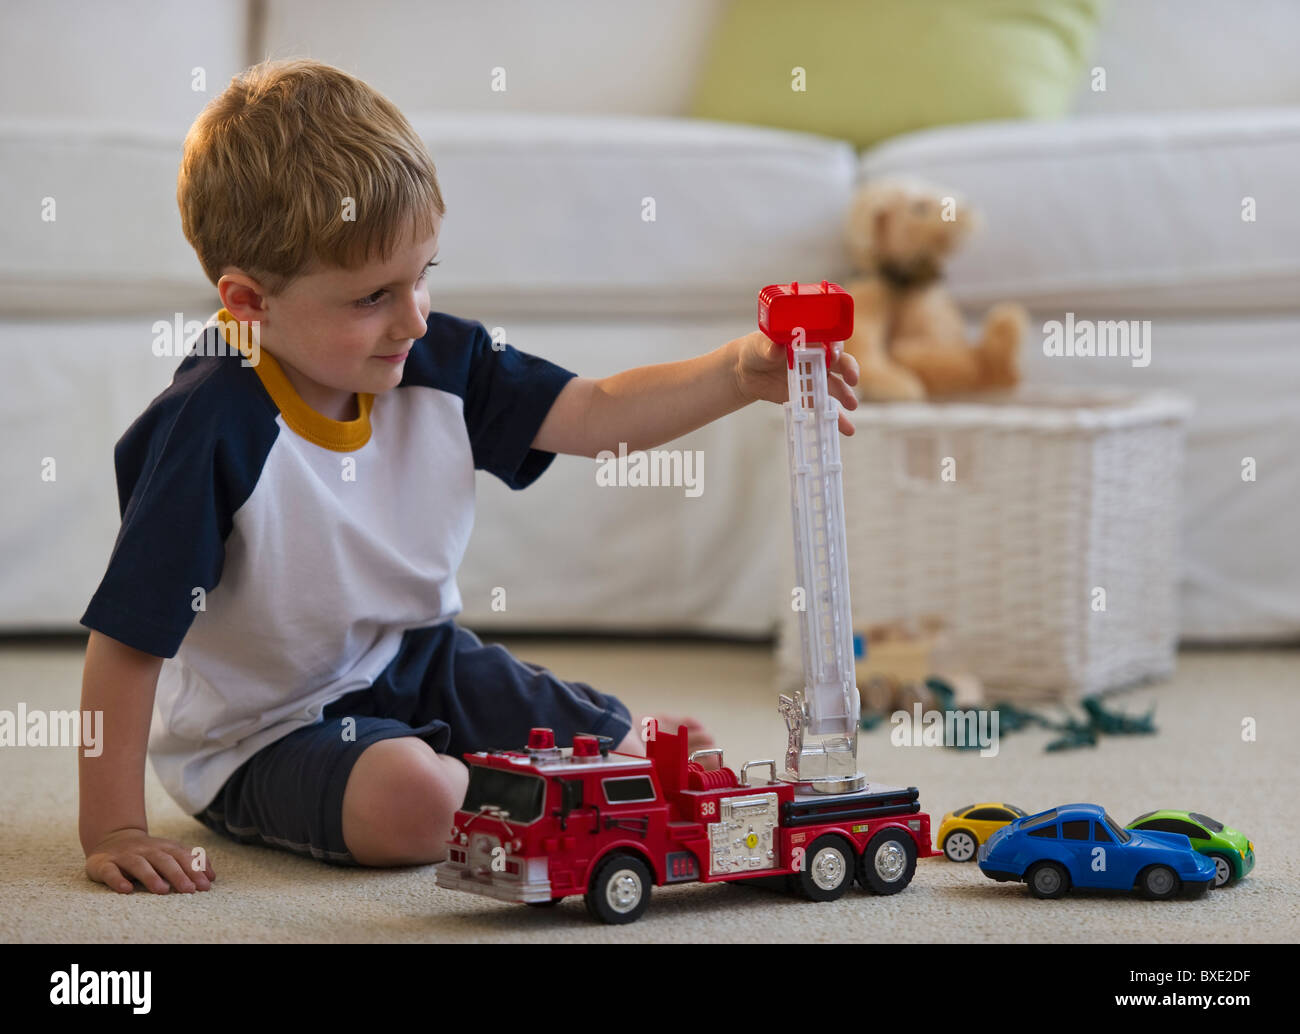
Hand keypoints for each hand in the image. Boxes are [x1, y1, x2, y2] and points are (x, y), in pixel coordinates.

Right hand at [85, 828, 215, 893]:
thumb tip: (211, 877)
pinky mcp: (104, 864)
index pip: (182, 857)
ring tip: (162, 890)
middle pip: (164, 860)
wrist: (112, 837)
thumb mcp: (168, 853)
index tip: (205, 885)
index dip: (194, 869)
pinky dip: (118, 879)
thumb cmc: (147, 852)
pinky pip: (110, 871)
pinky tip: (126, 889)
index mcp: (164, 847)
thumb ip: (189, 862)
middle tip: (189, 890)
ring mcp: (125, 856)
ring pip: (139, 865)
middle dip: (178, 874)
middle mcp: (146, 850)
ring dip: (151, 876)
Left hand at [731, 331, 859, 434]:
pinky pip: (825, 407)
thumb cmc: (757, 350)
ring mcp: (815, 379)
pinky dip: (837, 418)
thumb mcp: (760, 346)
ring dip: (846, 395)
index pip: (828, 340)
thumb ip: (770, 347)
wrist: (747, 372)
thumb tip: (777, 348)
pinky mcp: (809, 397)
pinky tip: (846, 428)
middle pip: (840, 363)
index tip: (835, 354)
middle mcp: (817, 359)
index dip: (835, 346)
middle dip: (849, 369)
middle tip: (852, 379)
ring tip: (851, 404)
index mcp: (809, 341)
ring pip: (836, 387)